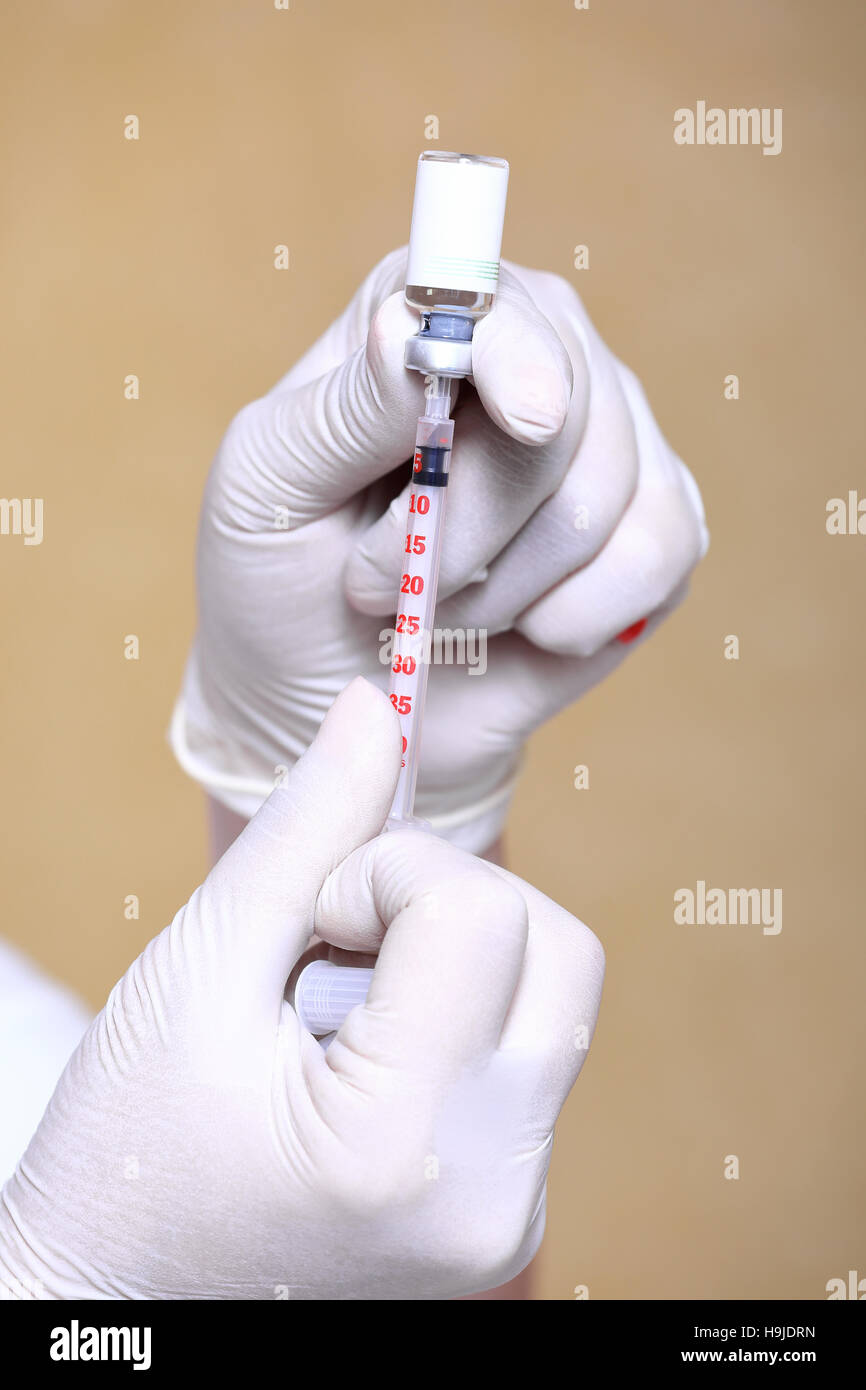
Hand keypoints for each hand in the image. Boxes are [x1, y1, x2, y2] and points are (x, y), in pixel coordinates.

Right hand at [1, 680, 603, 1300]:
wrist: (115, 1308)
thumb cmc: (123, 1156)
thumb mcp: (198, 972)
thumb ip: (303, 830)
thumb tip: (378, 706)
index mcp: (407, 1141)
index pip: (483, 911)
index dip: (387, 873)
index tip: (307, 923)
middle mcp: (496, 1191)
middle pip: (559, 947)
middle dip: (446, 907)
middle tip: (330, 954)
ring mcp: (515, 1214)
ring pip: (557, 996)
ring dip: (454, 963)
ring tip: (334, 1016)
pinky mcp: (512, 1212)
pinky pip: (530, 1056)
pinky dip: (458, 1019)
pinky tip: (358, 1060)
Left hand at [172, 250, 706, 849]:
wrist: (341, 701)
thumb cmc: (286, 585)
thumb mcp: (267, 492)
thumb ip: (341, 410)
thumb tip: (407, 328)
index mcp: (429, 324)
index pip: (497, 303)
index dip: (518, 356)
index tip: (525, 418)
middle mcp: (538, 360)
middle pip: (563, 416)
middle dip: (466, 530)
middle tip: (383, 582)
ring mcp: (612, 443)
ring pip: (604, 500)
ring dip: (507, 588)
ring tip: (443, 610)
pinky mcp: (656, 530)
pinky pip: (660, 557)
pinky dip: (579, 617)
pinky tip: (527, 629)